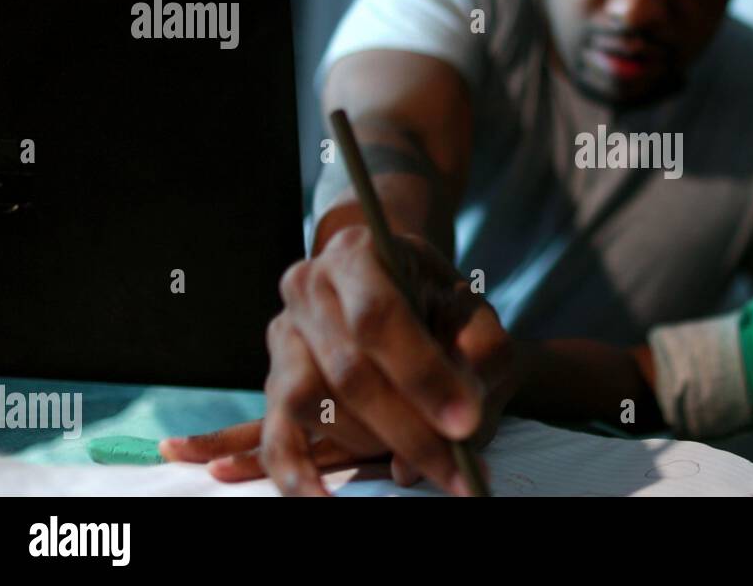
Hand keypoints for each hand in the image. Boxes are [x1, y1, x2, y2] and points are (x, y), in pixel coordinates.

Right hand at [165, 226, 514, 495]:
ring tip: (417, 463)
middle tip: (455, 471)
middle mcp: (309, 287)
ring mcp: (284, 334)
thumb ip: (481, 350)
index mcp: (359, 253)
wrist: (396, 287)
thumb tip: (460, 424)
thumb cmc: (438, 302)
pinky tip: (320, 498)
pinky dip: (294, 470)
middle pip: (348, 370)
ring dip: (366, 443)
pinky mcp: (272, 380)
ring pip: (309, 403)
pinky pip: (272, 433)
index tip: (464, 424)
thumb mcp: (474, 311)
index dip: (421, 375)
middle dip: (408, 429)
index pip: (378, 318)